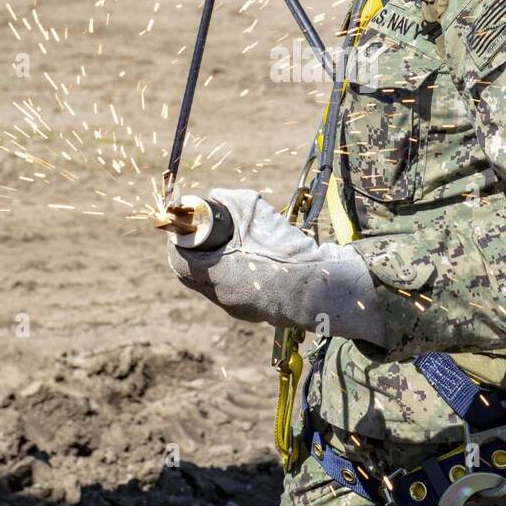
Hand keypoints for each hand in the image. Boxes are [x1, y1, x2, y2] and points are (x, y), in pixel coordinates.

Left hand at [166, 188, 385, 345]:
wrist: (326, 288)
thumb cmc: (287, 252)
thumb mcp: (255, 214)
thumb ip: (230, 201)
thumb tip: (214, 196)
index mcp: (216, 277)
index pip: (179, 259)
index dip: (180, 237)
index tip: (187, 219)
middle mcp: (224, 298)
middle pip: (193, 273)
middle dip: (197, 249)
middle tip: (207, 228)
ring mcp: (242, 308)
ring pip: (216, 281)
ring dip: (219, 260)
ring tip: (236, 240)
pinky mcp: (261, 309)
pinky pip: (239, 288)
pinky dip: (239, 270)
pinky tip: (255, 255)